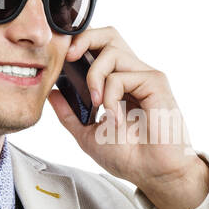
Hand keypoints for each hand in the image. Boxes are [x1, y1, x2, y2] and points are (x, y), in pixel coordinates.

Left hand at [46, 25, 208, 208]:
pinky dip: (110, 96)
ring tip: (96, 105)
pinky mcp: (155, 82)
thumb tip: (53, 93)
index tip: (62, 60)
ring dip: (94, 76)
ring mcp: (144, 76)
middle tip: (69, 58)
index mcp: (119, 83)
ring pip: (112, 50)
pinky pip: (121, 75)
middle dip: (84, 39)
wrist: (153, 174)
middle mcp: (132, 74)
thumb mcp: (88, 134)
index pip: (100, 48)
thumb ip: (70, 114)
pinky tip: (114, 118)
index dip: (80, 45)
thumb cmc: (130, 157)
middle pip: (109, 34)